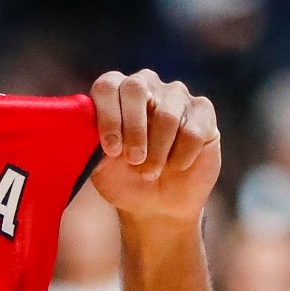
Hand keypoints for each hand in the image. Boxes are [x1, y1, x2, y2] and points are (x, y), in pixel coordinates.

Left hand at [89, 70, 220, 223]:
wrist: (158, 205)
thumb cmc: (125, 180)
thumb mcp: (100, 166)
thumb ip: (91, 143)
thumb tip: (86, 129)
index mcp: (115, 92)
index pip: (107, 86)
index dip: (108, 117)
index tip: (111, 149)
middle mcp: (146, 86)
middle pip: (136, 88)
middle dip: (133, 129)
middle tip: (134, 160)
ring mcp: (176, 96)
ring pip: (167, 115)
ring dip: (157, 152)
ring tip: (151, 172)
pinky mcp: (203, 112)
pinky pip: (193, 131)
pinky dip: (181, 157)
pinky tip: (176, 166)